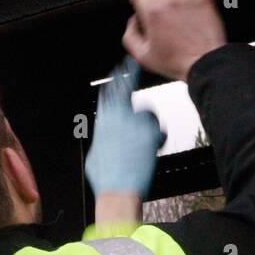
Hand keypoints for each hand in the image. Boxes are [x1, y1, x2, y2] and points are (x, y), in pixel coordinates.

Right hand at [84, 54, 165, 199]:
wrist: (118, 189)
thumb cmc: (105, 178)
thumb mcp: (95, 156)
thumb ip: (101, 141)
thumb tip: (101, 141)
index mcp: (103, 122)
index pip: (108, 93)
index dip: (115, 80)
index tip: (120, 68)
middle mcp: (116, 117)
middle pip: (124, 88)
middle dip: (127, 76)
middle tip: (130, 65)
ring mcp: (133, 124)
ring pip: (147, 115)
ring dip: (148, 126)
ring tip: (146, 143)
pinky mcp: (149, 133)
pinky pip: (159, 132)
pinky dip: (157, 141)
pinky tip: (154, 149)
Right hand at [123, 0, 226, 82]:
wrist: (202, 64)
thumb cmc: (176, 62)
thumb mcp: (143, 56)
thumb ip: (130, 36)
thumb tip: (132, 23)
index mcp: (152, 11)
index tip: (142, 2)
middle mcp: (169, 0)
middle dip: (158, 1)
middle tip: (164, 19)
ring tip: (178, 12)